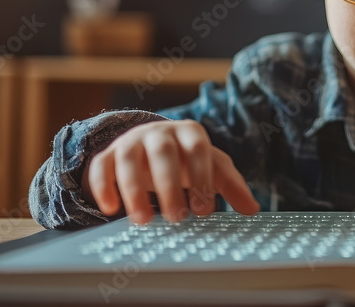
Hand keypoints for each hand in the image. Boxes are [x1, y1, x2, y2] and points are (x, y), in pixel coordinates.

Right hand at [81, 120, 259, 224]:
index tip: (204, 210)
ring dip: (134, 190)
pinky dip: (103, 186)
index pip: (198, 148)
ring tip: (144, 222)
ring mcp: (131, 141)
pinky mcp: (108, 154)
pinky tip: (111, 209)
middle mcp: (160, 132)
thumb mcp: (211, 168)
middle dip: (170, 185)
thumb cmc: (188, 160)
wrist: (153, 145)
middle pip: (163, 152)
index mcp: (190, 133)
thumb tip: (253, 209)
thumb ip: (231, 185)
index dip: (201, 177)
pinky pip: (101, 166)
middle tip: (177, 218)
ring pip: (129, 159)